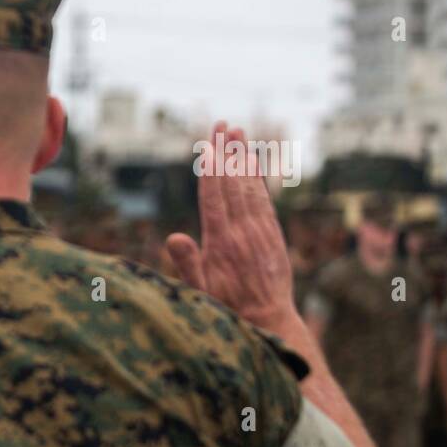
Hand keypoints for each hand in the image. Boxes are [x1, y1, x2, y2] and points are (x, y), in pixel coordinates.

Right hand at [165, 122, 296, 331]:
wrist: (269, 321)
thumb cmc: (227, 308)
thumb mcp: (200, 292)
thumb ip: (188, 264)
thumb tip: (173, 237)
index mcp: (223, 242)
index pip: (214, 197)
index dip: (210, 170)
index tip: (207, 146)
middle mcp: (244, 231)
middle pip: (233, 184)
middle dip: (227, 153)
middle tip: (222, 125)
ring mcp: (261, 231)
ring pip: (251, 186)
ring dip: (244, 158)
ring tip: (238, 132)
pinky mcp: (272, 234)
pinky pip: (264, 199)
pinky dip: (258, 178)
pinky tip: (253, 163)